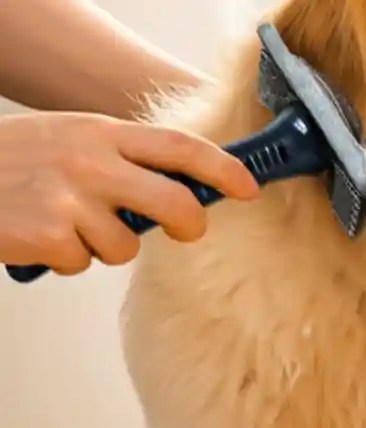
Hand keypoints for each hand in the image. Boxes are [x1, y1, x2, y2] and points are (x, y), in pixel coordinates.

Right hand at [0, 112, 258, 274]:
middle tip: (185, 230)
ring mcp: (69, 199)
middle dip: (189, 224)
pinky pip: (82, 263)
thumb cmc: (16, 159)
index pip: (180, 147)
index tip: (249, 187)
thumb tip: (184, 188)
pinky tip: (39, 236)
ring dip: (103, 245)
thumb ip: (123, 156)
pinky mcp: (48, 235)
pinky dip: (64, 258)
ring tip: (67, 223)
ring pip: (125, 245)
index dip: (223, 168)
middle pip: (175, 203)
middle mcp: (90, 162)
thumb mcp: (72, 138)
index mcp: (102, 133)